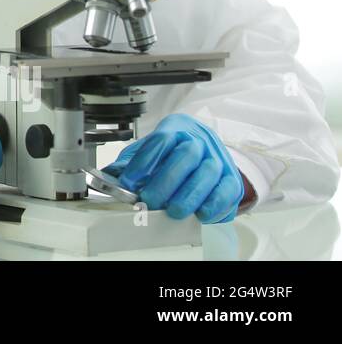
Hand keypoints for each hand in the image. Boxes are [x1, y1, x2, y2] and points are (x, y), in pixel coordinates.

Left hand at [101, 113, 244, 222]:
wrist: (204, 150)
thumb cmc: (172, 152)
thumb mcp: (148, 151)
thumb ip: (130, 163)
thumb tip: (110, 176)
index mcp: (176, 128)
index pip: (161, 139)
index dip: (144, 161)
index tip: (129, 182)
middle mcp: (200, 140)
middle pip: (186, 155)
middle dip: (167, 180)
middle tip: (150, 200)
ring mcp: (218, 157)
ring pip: (208, 172)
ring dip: (189, 195)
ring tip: (173, 211)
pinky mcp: (232, 178)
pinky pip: (228, 190)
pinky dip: (215, 204)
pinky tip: (201, 215)